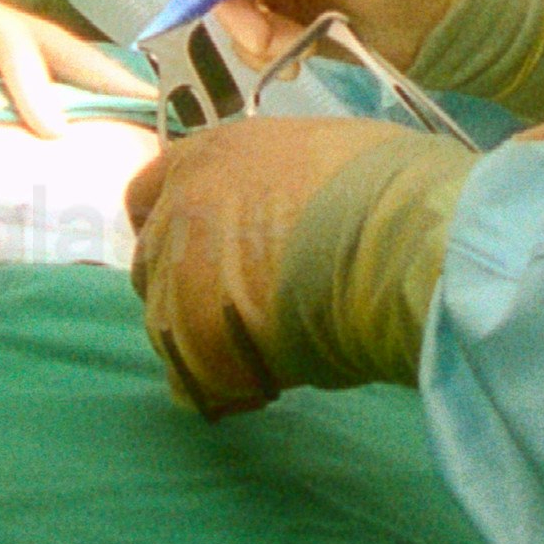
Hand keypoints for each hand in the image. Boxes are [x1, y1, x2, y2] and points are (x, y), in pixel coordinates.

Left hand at [120, 114, 360, 414]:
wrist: (395, 235)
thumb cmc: (387, 184)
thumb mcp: (323, 155)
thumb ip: (284, 182)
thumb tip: (303, 208)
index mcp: (208, 157)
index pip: (148, 194)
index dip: (172, 227)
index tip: (199, 253)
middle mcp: (179, 210)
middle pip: (151, 265)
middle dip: (184, 288)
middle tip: (241, 310)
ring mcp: (178, 276)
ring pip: (164, 327)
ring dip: (204, 342)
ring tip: (265, 351)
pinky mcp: (192, 341)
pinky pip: (188, 380)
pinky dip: (220, 388)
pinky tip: (266, 384)